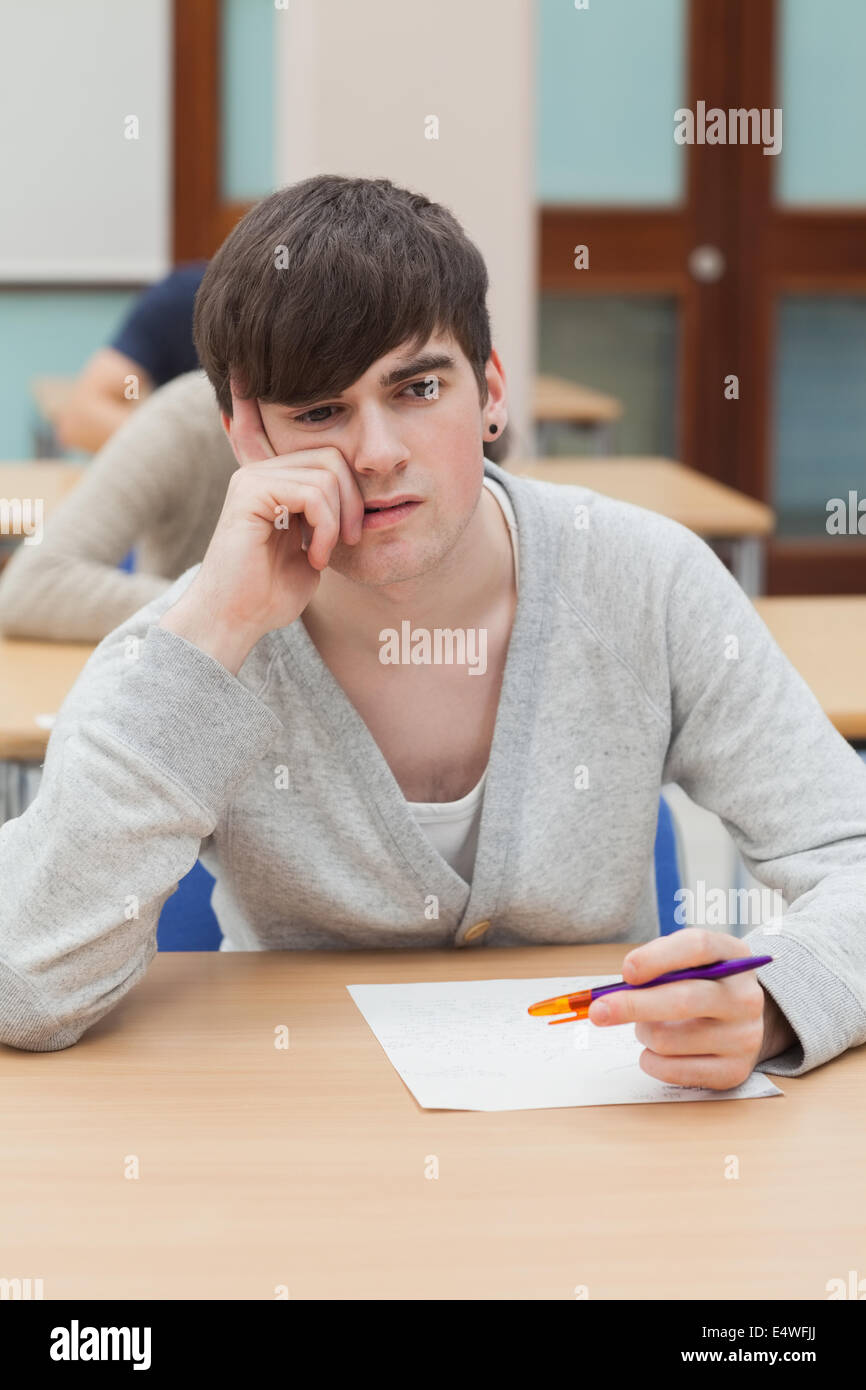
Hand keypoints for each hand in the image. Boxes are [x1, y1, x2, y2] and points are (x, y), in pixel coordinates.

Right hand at [159, 381, 365, 672]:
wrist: (235, 621)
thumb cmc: (271, 594)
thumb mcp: (312, 550)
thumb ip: (328, 518)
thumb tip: (363, 488)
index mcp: (274, 481)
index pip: (323, 449)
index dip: (350, 481)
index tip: (352, 531)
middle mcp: (260, 471)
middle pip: (333, 457)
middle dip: (353, 501)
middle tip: (349, 542)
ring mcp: (252, 478)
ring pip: (327, 473)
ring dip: (339, 520)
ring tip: (325, 554)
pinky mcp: (249, 492)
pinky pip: (312, 493)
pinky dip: (326, 527)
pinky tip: (315, 556)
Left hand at [588, 928, 789, 1089]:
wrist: (743, 1021)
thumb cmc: (701, 984)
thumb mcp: (689, 961)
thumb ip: (658, 964)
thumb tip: (619, 989)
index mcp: (733, 956)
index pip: (698, 947)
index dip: (657, 957)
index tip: (626, 972)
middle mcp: (745, 997)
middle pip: (683, 999)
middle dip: (632, 1005)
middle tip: (599, 1010)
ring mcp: (743, 1036)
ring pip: (669, 1039)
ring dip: (643, 1033)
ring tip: (649, 1026)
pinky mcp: (733, 1070)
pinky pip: (674, 1070)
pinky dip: (651, 1060)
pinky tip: (655, 1050)